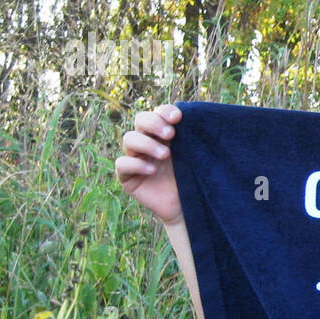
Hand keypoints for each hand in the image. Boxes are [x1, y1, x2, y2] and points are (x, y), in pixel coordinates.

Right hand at [115, 104, 183, 226]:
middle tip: (170, 134)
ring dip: (147, 143)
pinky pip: (122, 164)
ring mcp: (136, 158)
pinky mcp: (127, 177)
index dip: (165, 111)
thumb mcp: (196, 156)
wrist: (190, 207)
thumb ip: (192, 137)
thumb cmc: (195, 180)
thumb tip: (192, 114)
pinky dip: (136, 164)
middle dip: (154, 122)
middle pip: (140, 120)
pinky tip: (153, 170)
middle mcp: (148, 142)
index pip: (158, 113)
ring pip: (129, 138)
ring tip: (165, 155)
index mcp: (165, 133)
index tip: (178, 117)